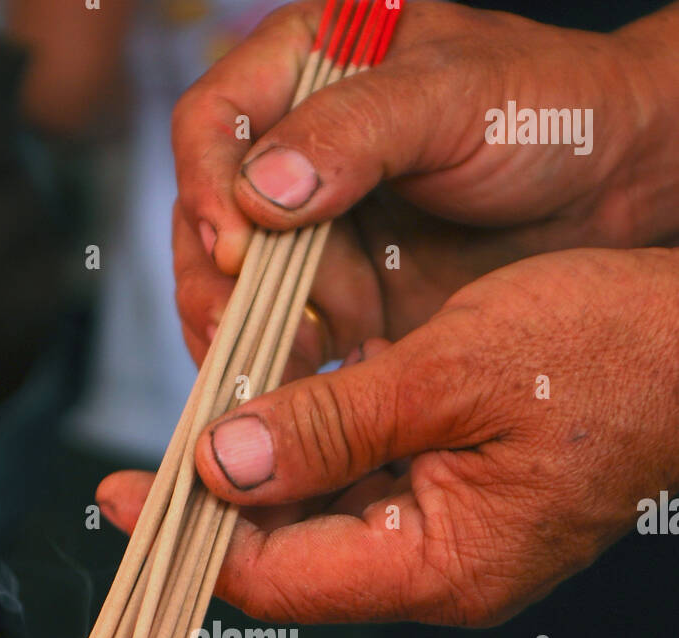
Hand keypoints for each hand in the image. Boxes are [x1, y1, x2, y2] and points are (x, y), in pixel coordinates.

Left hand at [98, 248, 678, 625]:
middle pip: (292, 564)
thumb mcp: (451, 371)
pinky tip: (285, 412)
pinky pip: (366, 502)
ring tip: (208, 420)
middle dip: (217, 509)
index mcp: (440, 568)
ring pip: (323, 530)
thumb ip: (332, 424)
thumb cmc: (604, 351)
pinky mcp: (464, 518)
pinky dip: (317, 461)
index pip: (279, 580)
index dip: (193, 538)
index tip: (116, 496)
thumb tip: (222, 462)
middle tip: (150, 453)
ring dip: (264, 480)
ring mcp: (454, 554)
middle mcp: (441, 580)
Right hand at [171, 0, 678, 363]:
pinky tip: (311, 391)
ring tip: (287, 372)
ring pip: (230, 293)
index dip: (205, 188)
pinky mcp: (335, 300)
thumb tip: (260, 192)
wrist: (612, 189)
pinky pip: (282, 340)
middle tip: (242, 333)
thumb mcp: (452, 99)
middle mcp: (289, 154)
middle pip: (202, 222)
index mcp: (301, 70)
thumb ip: (354, 133)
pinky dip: (285, 370)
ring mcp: (309, 234)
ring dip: (246, 338)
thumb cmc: (546, 111)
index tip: (238, 249)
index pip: (212, 122)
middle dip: (218, 285)